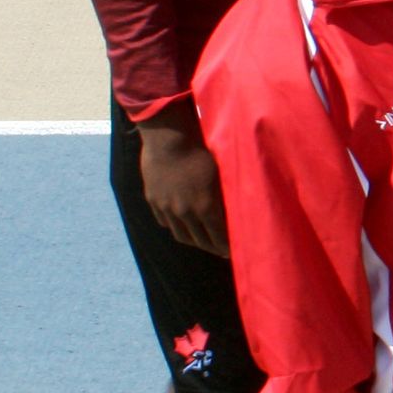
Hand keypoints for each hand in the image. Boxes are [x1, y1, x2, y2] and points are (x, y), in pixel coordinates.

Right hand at [137, 109, 229, 256]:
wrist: (169, 140)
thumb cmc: (202, 153)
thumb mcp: (221, 174)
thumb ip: (226, 197)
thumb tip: (239, 212)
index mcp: (206, 207)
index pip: (219, 238)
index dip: (226, 248)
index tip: (233, 252)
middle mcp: (185, 212)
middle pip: (200, 241)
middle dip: (213, 248)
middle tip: (221, 250)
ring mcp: (166, 208)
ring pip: (181, 235)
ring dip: (194, 241)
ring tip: (203, 242)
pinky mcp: (153, 201)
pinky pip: (165, 222)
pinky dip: (176, 227)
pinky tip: (183, 227)